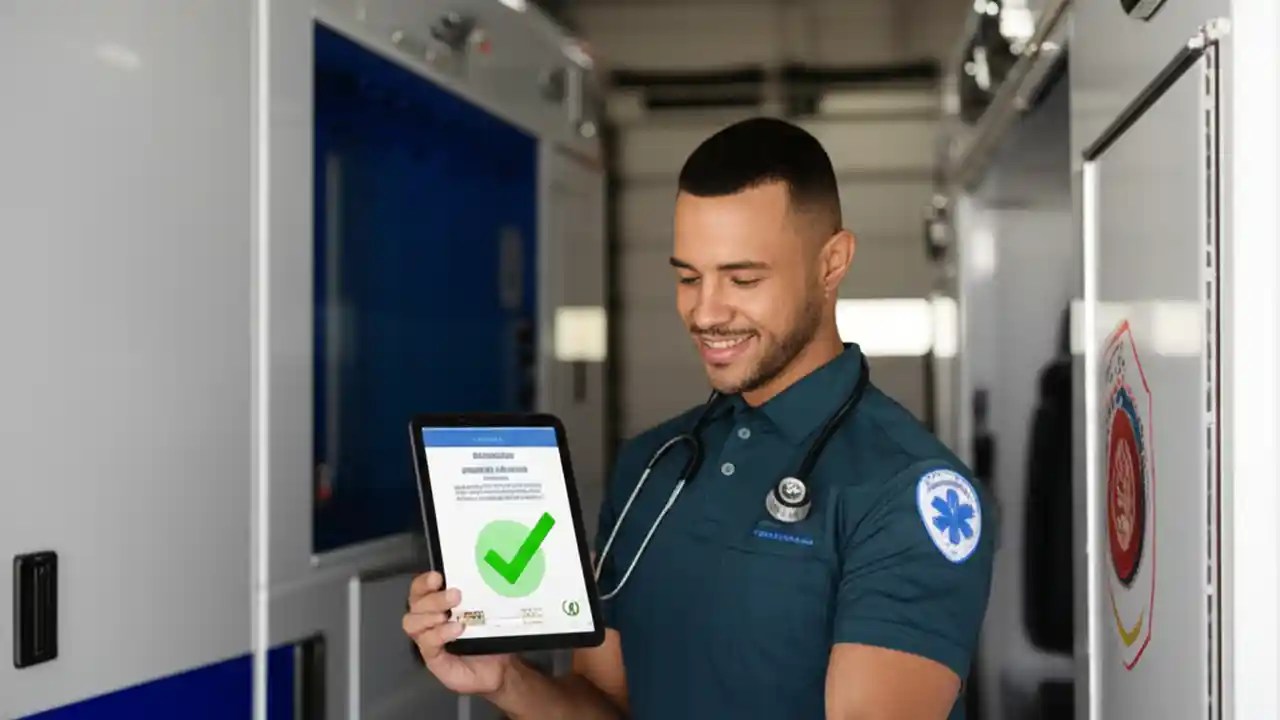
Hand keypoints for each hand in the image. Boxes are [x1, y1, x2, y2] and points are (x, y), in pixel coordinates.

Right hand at [402, 572, 513, 695]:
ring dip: (430, 615)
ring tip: (449, 615)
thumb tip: (479, 572)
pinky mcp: (432, 658)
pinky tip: (456, 630)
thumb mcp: (483, 610)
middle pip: (415, 604)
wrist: (499, 667)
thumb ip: (474, 594)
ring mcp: (428, 639)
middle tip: (455, 595)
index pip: (420, 589)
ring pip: (413, 623)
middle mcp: (428, 620)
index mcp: (436, 604)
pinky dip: (440, 634)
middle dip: (433, 598)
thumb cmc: (489, 634)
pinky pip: (427, 644)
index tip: (437, 577)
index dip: (424, 582)